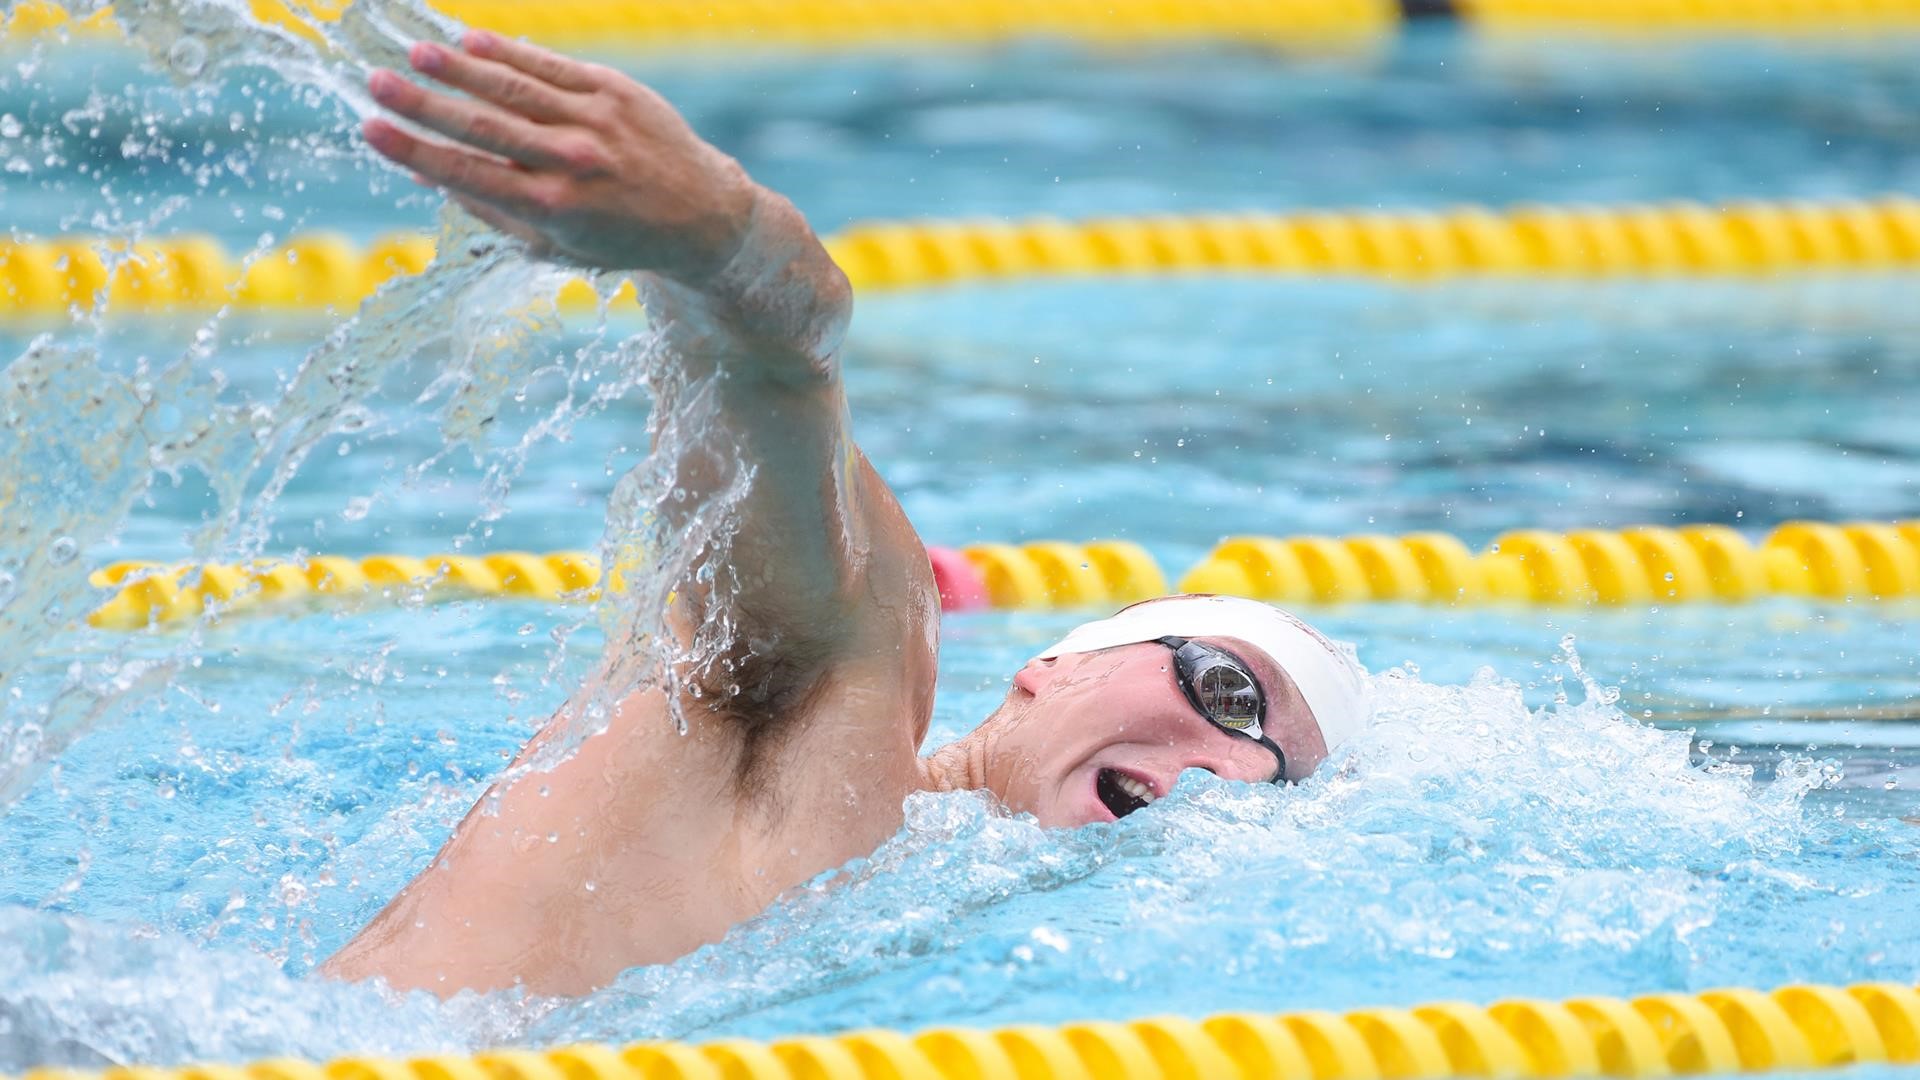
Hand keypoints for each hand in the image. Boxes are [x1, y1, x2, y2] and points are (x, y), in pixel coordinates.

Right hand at [363, 31, 757, 285]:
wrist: (700, 214)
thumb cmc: (619, 237)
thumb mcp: (555, 245)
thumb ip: (491, 209)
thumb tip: (426, 176)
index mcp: (554, 208)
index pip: (469, 173)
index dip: (415, 151)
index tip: (370, 129)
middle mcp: (574, 162)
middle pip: (484, 125)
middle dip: (423, 104)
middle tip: (375, 82)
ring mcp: (595, 121)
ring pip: (514, 88)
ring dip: (460, 68)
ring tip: (415, 53)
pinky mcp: (614, 90)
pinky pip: (551, 67)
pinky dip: (509, 53)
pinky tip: (471, 40)